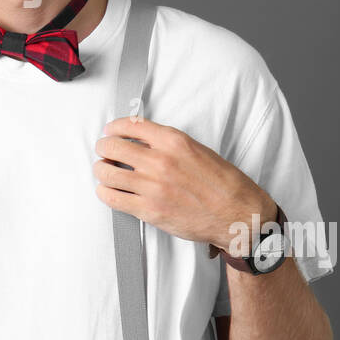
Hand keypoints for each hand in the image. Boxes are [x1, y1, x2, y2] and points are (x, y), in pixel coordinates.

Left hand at [94, 116, 275, 251]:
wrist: (238, 214)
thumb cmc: (222, 183)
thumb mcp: (196, 150)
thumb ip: (167, 143)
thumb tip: (140, 139)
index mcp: (173, 141)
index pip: (129, 125)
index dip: (113, 127)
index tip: (110, 131)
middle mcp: (160, 161)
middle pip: (112, 146)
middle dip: (104, 148)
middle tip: (104, 152)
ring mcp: (152, 187)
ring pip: (107, 172)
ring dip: (101, 170)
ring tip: (104, 171)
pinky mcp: (149, 210)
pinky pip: (112, 198)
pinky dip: (105, 192)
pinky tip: (108, 191)